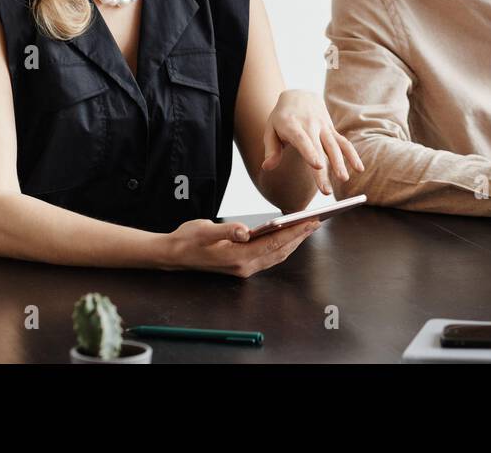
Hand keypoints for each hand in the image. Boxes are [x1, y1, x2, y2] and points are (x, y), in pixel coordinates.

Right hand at [163, 217, 320, 276]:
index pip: (272, 244)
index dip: (293, 233)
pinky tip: (289, 236)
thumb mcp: (203, 230)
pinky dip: (282, 246)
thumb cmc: (188, 240)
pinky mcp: (242, 266)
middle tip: (317, 221)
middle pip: (279, 250)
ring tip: (308, 227)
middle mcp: (243, 266)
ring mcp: (244, 268)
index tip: (309, 222)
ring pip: (276, 255)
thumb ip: (225, 230)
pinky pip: (269, 256)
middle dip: (299, 236)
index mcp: (236, 257)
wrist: (174, 255)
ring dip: (293, 242)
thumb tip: (243, 231)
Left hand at [261, 89, 364, 195]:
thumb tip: (267, 167)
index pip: (302, 140)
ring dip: (340, 163)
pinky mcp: (332, 129)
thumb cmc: (282, 117)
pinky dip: (352, 155)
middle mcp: (310, 125)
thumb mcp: (270, 130)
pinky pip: (343, 142)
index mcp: (292, 125)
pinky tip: (359, 168)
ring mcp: (324, 127)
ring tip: (344, 179)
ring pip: (334, 145)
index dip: (310, 152)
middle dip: (325, 169)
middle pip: (319, 148)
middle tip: (326, 190)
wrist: (299, 95)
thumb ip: (271, 150)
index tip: (317, 165)